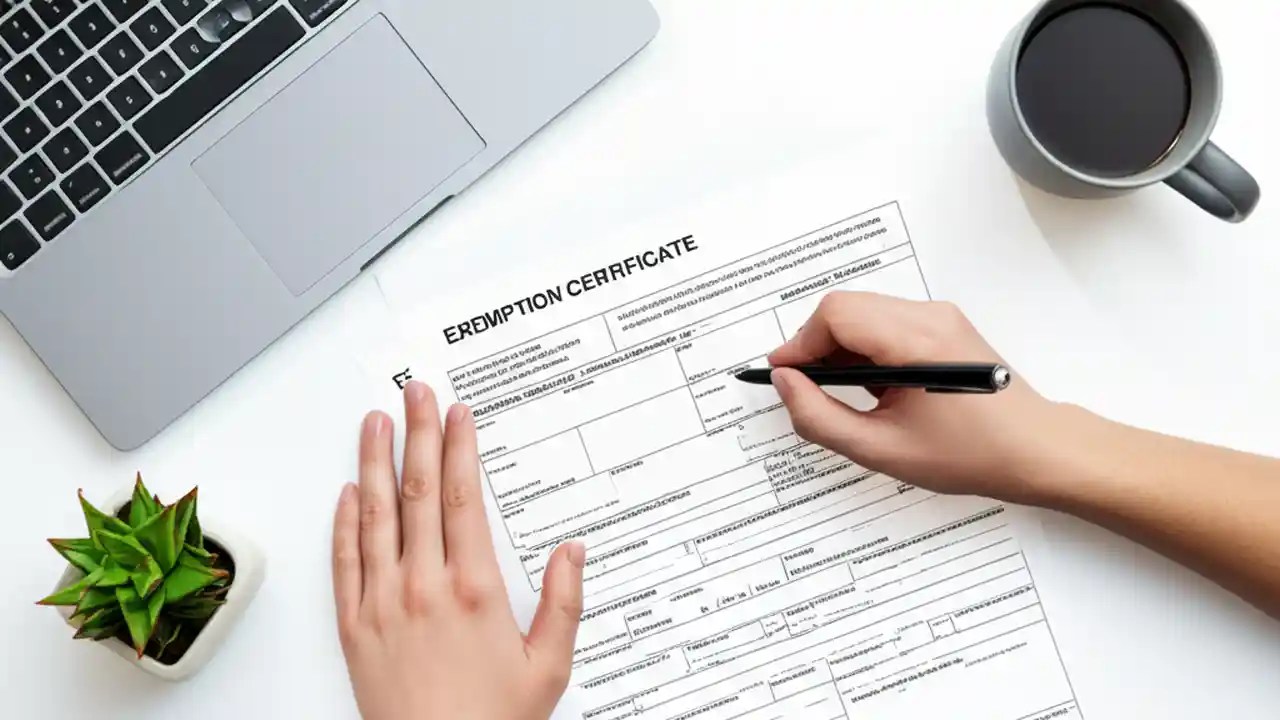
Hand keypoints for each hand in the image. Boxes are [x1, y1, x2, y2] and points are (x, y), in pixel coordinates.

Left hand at [332, 382, 585, 719]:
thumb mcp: (548, 667)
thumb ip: (563, 603)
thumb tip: (573, 551)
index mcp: (474, 588)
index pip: (461, 497)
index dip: (457, 447)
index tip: (456, 414)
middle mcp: (423, 585)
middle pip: (416, 491)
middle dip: (416, 434)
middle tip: (413, 393)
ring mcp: (382, 602)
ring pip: (374, 514)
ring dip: (372, 461)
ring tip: (373, 422)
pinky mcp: (353, 626)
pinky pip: (345, 560)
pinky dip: (344, 521)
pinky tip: (346, 492)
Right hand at [768, 292, 1069, 503]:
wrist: (1035, 450)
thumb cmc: (971, 454)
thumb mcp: (881, 449)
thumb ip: (819, 417)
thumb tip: (785, 385)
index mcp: (916, 342)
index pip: (836, 315)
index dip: (800, 343)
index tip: (783, 375)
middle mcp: (929, 317)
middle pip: (847, 308)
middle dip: (817, 345)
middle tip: (806, 387)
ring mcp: (940, 317)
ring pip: (865, 313)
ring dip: (842, 347)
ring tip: (849, 394)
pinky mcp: (945, 325)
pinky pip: (887, 321)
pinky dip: (867, 347)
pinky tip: (877, 388)